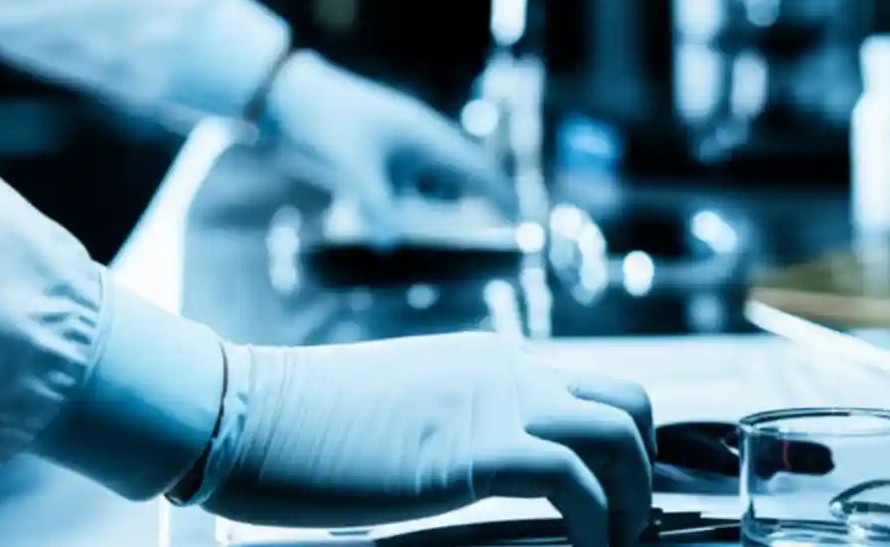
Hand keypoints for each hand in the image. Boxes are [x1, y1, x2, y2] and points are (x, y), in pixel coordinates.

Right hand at [197, 332, 654, 546]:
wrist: (243, 410)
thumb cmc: (303, 423)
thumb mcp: (400, 411)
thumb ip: (452, 424)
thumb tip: (484, 463)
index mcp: (488, 361)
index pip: (589, 390)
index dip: (621, 445)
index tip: (619, 495)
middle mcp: (505, 371)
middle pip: (627, 402)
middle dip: (646, 466)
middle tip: (630, 521)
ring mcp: (494, 403)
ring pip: (619, 434)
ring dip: (632, 499)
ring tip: (616, 542)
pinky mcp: (473, 449)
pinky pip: (572, 481)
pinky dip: (594, 522)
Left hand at [264, 51, 515, 240]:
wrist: (285, 94)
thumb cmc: (324, 121)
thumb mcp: (352, 167)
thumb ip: (375, 206)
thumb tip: (391, 245)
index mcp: (423, 135)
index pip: (474, 169)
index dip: (499, 193)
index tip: (521, 215)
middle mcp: (416, 141)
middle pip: (460, 175)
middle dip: (481, 198)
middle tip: (504, 222)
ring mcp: (395, 147)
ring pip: (431, 181)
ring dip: (443, 204)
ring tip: (462, 227)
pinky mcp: (373, 154)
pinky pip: (405, 184)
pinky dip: (411, 203)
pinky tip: (403, 221)